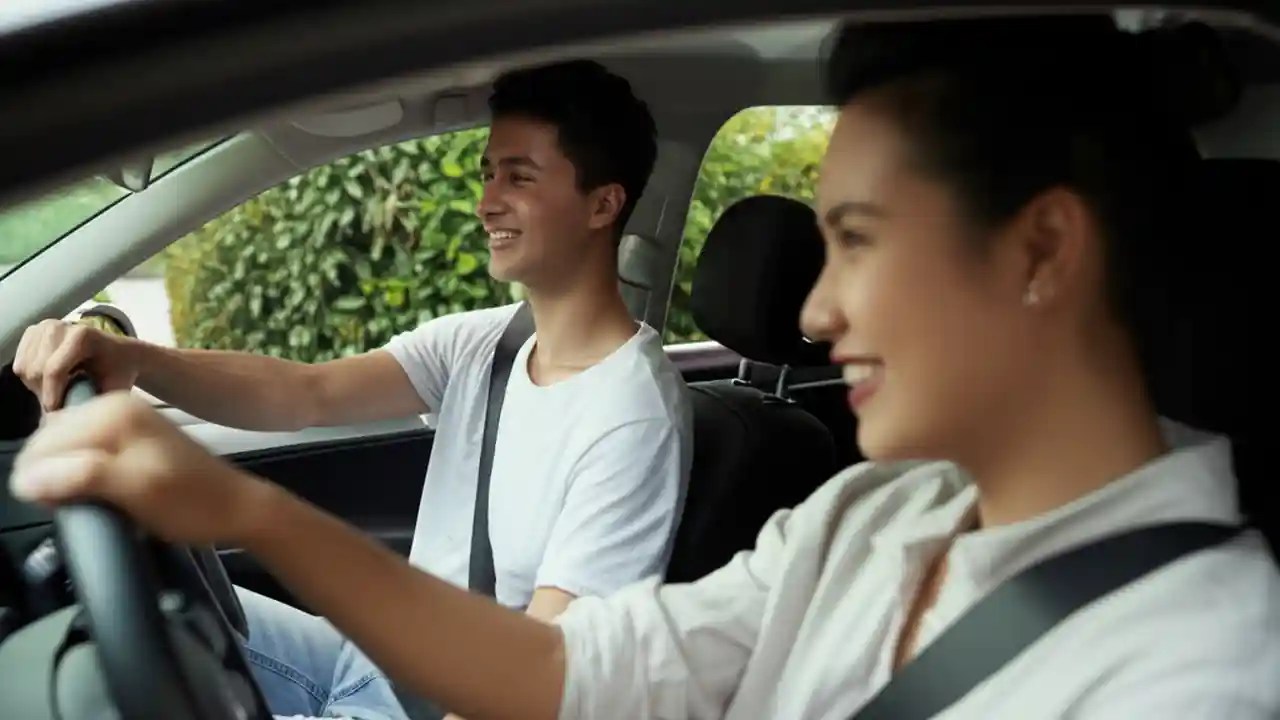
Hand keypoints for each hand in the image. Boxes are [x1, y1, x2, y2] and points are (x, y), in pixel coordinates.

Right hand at [9, 392, 274, 545]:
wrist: (237, 507)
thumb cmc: (194, 503)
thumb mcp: (135, 491)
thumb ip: (82, 477)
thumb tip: (30, 479)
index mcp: (113, 412)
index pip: (44, 442)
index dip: (39, 479)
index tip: (57, 505)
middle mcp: (117, 407)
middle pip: (51, 443)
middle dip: (50, 476)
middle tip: (75, 505)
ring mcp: (125, 420)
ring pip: (65, 449)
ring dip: (64, 477)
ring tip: (89, 501)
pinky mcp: (132, 437)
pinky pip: (84, 452)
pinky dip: (80, 474)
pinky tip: (97, 492)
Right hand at [12, 319, 140, 411]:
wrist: (121, 354)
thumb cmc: (119, 374)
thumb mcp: (115, 389)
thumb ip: (95, 402)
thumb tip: (71, 422)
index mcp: (83, 336)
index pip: (54, 370)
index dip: (51, 395)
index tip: (56, 412)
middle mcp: (61, 326)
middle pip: (36, 369)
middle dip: (44, 393)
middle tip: (59, 405)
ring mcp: (44, 326)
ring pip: (24, 367)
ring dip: (36, 386)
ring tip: (56, 393)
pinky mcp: (33, 331)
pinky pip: (20, 363)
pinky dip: (29, 377)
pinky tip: (48, 382)